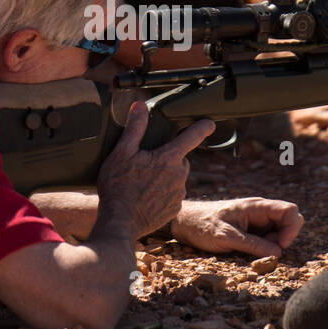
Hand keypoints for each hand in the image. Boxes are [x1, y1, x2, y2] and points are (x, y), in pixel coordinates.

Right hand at [95, 101, 215, 238]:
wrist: (120, 222)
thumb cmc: (118, 186)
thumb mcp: (121, 152)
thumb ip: (134, 128)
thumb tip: (140, 106)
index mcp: (168, 158)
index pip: (192, 136)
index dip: (202, 127)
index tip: (209, 122)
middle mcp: (179, 175)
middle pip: (181, 159)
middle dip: (169, 158)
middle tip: (147, 164)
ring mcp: (179, 194)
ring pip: (177, 178)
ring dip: (166, 177)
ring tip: (143, 183)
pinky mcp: (175, 209)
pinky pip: (173, 196)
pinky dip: (164, 194)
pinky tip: (146, 197)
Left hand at [172, 196, 303, 256]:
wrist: (184, 223)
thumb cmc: (202, 226)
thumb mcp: (226, 237)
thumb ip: (252, 244)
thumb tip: (278, 253)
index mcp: (256, 207)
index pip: (290, 210)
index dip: (291, 229)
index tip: (280, 246)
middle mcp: (260, 211)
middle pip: (289, 222)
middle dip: (284, 239)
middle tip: (265, 250)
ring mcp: (257, 221)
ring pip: (279, 232)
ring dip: (273, 245)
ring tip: (250, 250)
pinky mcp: (252, 230)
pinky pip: (268, 239)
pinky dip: (264, 248)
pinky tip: (247, 250)